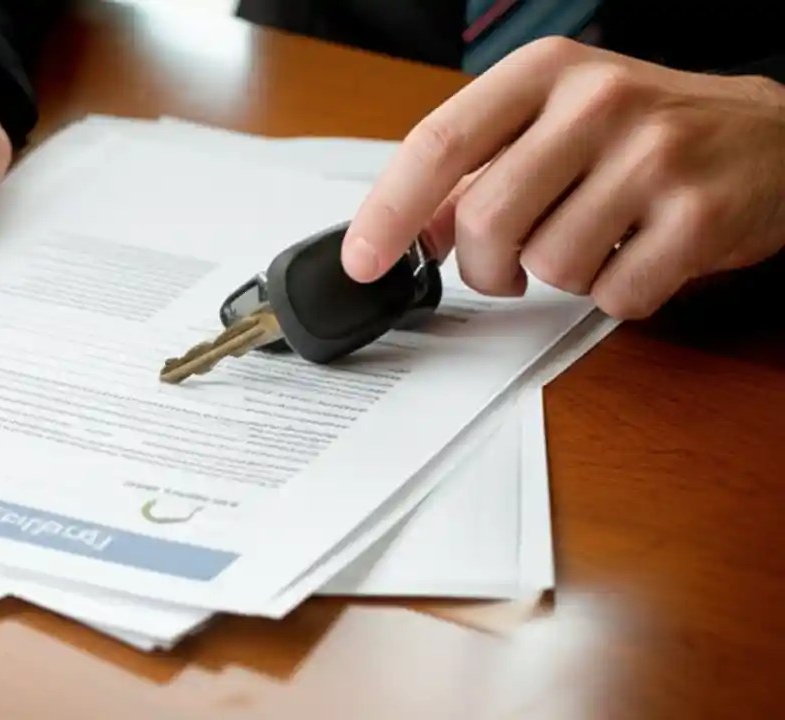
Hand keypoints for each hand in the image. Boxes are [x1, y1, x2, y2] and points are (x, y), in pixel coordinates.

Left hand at [341, 38, 784, 318]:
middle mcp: (598, 102)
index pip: (439, 142)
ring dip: (558, 277)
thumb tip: (408, 231)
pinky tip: (638, 255)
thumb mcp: (555, 123)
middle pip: (485, 220)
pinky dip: (615, 295)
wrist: (774, 139)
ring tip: (594, 241)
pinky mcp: (698, 217)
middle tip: (507, 265)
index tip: (364, 259)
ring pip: (547, 265)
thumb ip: (478, 170)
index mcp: (546, 74)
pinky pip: (613, 296)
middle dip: (484, 266)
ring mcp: (653, 157)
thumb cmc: (649, 131)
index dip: (388, 211)